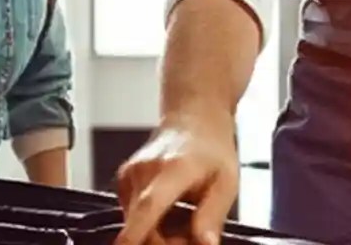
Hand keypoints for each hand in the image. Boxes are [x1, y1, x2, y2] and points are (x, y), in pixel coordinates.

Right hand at [115, 117, 238, 244]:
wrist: (194, 119)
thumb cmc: (212, 148)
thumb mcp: (226, 182)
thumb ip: (212, 216)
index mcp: (173, 169)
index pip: (149, 207)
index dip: (135, 234)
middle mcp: (144, 170)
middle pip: (142, 226)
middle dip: (167, 243)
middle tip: (195, 235)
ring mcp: (130, 175)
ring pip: (137, 224)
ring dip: (160, 235)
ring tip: (186, 217)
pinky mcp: (123, 182)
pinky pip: (134, 216)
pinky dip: (152, 223)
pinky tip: (172, 210)